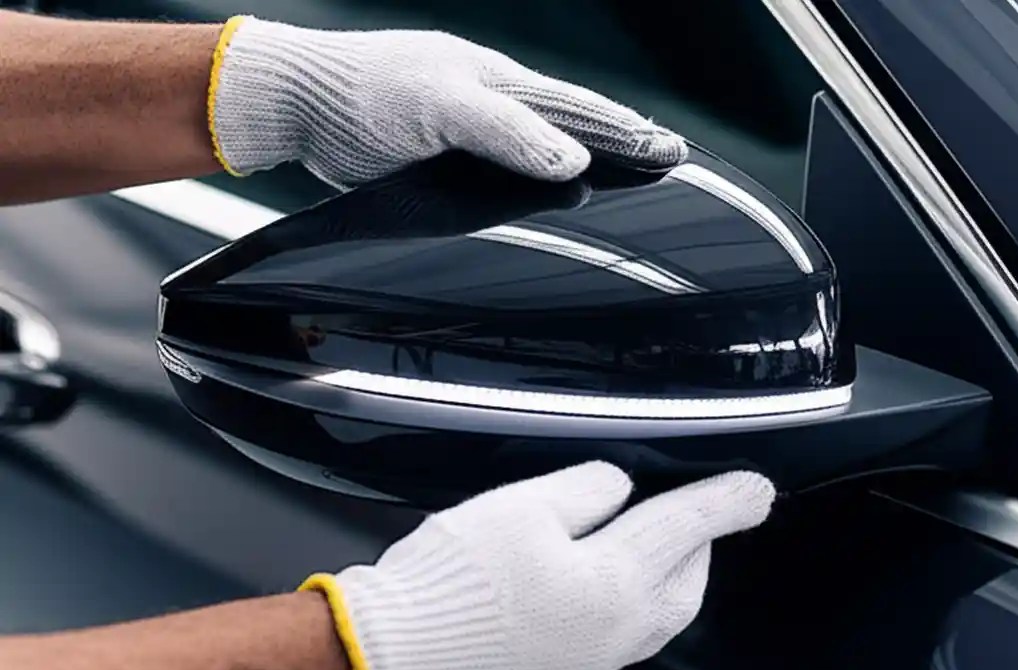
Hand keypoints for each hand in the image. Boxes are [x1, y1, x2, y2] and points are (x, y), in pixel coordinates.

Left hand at [208, 16, 687, 188]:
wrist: (295, 102)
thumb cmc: (362, 96)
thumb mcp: (439, 109)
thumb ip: (506, 134)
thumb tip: (572, 161)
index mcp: (499, 85)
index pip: (580, 113)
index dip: (627, 134)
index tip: (673, 152)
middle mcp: (489, 101)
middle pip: (569, 123)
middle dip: (619, 141)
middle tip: (667, 156)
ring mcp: (465, 126)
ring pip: (539, 144)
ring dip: (584, 157)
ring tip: (623, 168)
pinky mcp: (439, 153)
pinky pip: (504, 166)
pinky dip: (538, 173)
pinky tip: (545, 187)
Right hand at [301, 461, 774, 669]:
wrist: (393, 657)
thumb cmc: (455, 581)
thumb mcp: (525, 505)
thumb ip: (585, 489)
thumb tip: (616, 488)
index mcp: (615, 585)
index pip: (685, 529)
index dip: (725, 503)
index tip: (757, 490)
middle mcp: (614, 635)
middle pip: (683, 587)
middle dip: (699, 547)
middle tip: (700, 515)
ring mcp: (586, 663)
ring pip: (655, 620)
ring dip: (668, 580)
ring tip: (655, 548)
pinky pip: (619, 639)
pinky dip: (629, 606)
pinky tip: (599, 588)